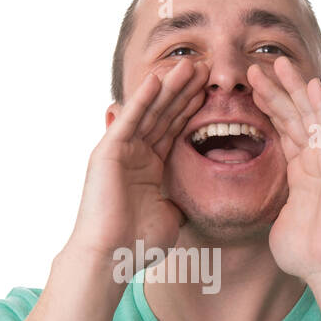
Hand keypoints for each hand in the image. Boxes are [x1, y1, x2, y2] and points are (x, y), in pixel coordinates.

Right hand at [67, 59, 208, 269]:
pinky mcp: (108, 150)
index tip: (212, 90)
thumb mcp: (172, 217)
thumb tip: (194, 201)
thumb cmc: (138, 244)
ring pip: (149, 112)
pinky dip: (143, 99)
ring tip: (189, 65)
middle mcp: (135, 154)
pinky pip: (130, 119)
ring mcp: (121, 150)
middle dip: (185, 91)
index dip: (193, 109)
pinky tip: (158, 79)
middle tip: (205, 68)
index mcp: (151, 168)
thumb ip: (181, 201)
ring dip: (168, 87)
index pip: (175, 129)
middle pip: (164, 115)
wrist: (111, 256)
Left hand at [250, 56, 320, 283]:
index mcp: (301, 172)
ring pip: (308, 116)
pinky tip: (310, 83)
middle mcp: (318, 160)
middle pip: (292, 117)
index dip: (265, 109)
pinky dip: (319, 105)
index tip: (246, 91)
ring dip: (292, 88)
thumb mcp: (277, 218)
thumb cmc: (304, 252)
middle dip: (274, 91)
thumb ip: (270, 200)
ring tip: (275, 63)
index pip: (281, 131)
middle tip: (253, 68)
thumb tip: (248, 200)